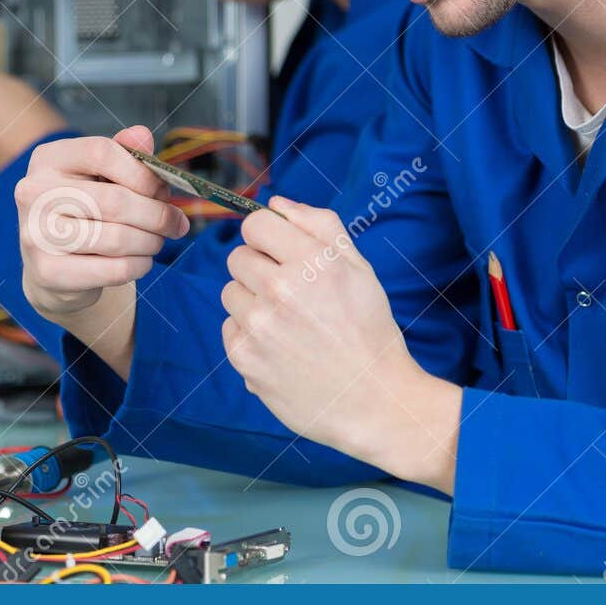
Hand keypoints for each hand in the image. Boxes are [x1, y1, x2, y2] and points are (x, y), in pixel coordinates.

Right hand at [15, 125, 189, 318]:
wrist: (49, 266)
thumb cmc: (81, 211)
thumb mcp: (99, 175)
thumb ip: (123, 153)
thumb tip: (144, 135)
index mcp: (48, 159)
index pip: (102, 152)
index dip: (143, 172)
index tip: (164, 189)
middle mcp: (33, 192)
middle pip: (115, 200)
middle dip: (157, 215)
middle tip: (176, 224)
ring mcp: (36, 234)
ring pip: (118, 238)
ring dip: (151, 242)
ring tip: (157, 242)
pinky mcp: (47, 271)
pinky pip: (114, 269)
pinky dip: (139, 266)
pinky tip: (142, 261)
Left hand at [222, 197, 460, 490]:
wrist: (375, 401)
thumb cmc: (370, 330)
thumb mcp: (359, 268)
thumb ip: (319, 226)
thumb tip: (276, 202)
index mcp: (313, 261)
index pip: (255, 224)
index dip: (267, 236)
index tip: (281, 254)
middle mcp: (281, 289)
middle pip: (237, 257)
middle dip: (260, 269)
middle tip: (291, 295)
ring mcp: (259, 326)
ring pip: (230, 293)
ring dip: (252, 302)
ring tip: (288, 324)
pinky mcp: (245, 358)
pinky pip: (230, 328)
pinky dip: (249, 336)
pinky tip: (280, 348)